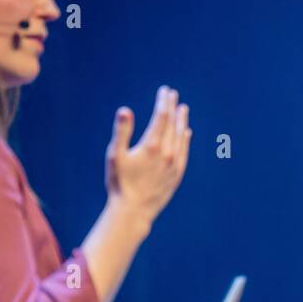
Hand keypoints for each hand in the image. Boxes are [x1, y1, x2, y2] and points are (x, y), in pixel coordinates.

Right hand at [105, 86, 190, 224]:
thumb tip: (125, 110)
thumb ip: (122, 132)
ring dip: (182, 121)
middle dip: (172, 107)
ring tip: (182, 109)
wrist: (133, 211)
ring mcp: (174, 164)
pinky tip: (187, 133)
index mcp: (152, 145)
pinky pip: (185, 152)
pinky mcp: (177, 175)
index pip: (161, 116)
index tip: (164, 90)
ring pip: (181, 137)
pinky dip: (186, 140)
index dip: (163, 101)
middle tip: (173, 94)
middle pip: (173, 124)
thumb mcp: (115, 155)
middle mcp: (167, 153)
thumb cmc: (119, 182)